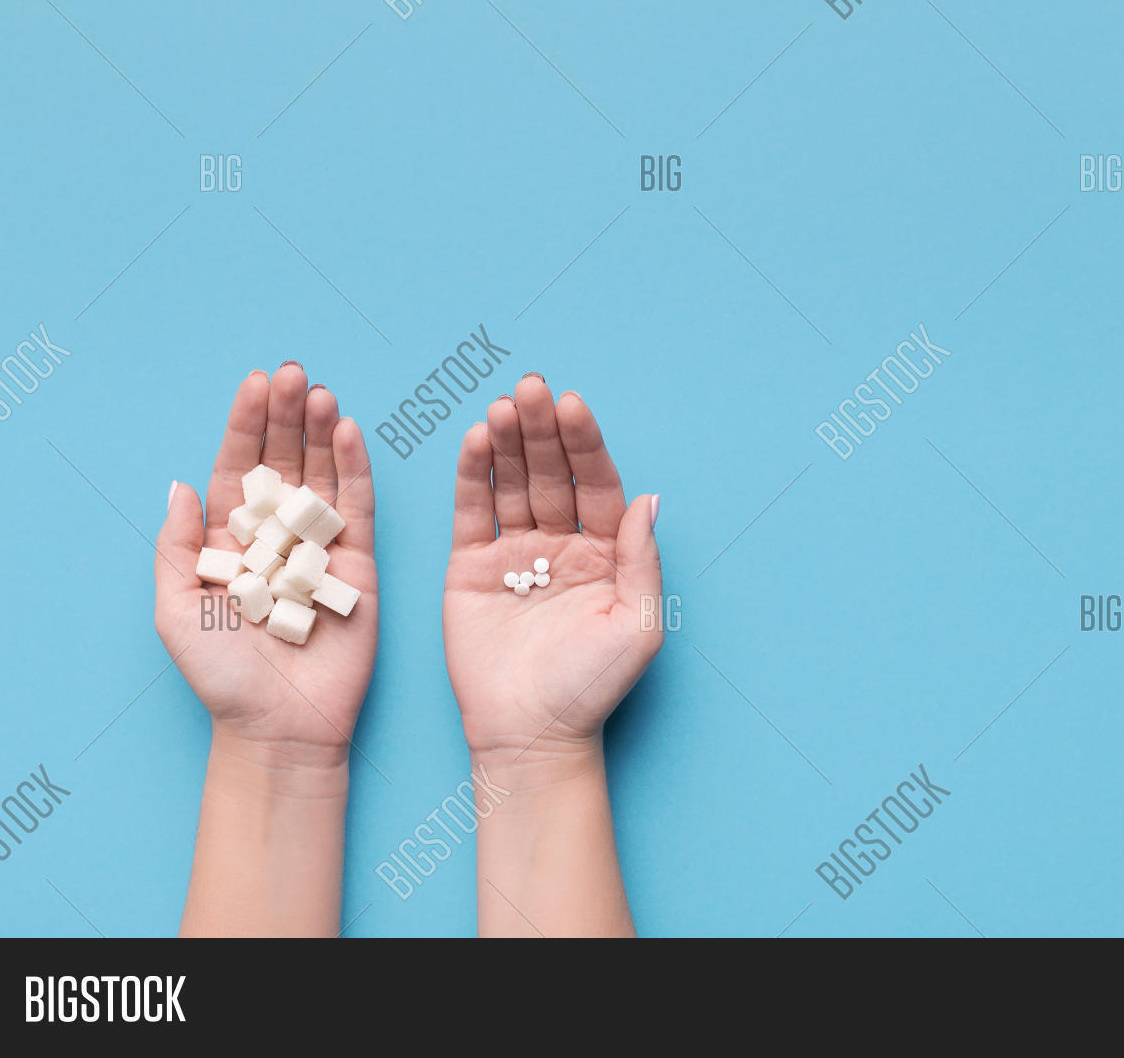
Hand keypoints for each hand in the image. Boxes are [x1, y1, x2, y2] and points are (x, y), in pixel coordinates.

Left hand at [153, 364, 377, 764]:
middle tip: (292, 373)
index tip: (252, 384)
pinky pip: (358, 508)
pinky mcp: (360, 565)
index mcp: (230, 543)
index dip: (244, 427)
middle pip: (282, 462)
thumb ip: (177, 548)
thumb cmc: (223, 677)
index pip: (236, 470)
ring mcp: (320, 548)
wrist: (281, 725)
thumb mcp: (178, 611)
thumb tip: (179, 486)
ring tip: (319, 392)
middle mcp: (277, 537)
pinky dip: (354, 469)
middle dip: (285, 417)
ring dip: (320, 432)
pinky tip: (348, 432)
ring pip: (321, 476)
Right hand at [444, 375, 661, 763]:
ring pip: (512, 484)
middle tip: (530, 388)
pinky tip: (477, 441)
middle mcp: (561, 545)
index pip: (597, 484)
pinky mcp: (471, 567)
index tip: (573, 405)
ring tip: (502, 406)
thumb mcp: (636, 625)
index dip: (585, 444)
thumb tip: (651, 499)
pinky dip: (474, 476)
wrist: (531, 734)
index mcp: (606, 554)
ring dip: (508, 443)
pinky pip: (474, 512)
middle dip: (542, 431)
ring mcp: (514, 553)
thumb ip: (641, 560)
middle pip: (552, 474)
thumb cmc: (591, 687)